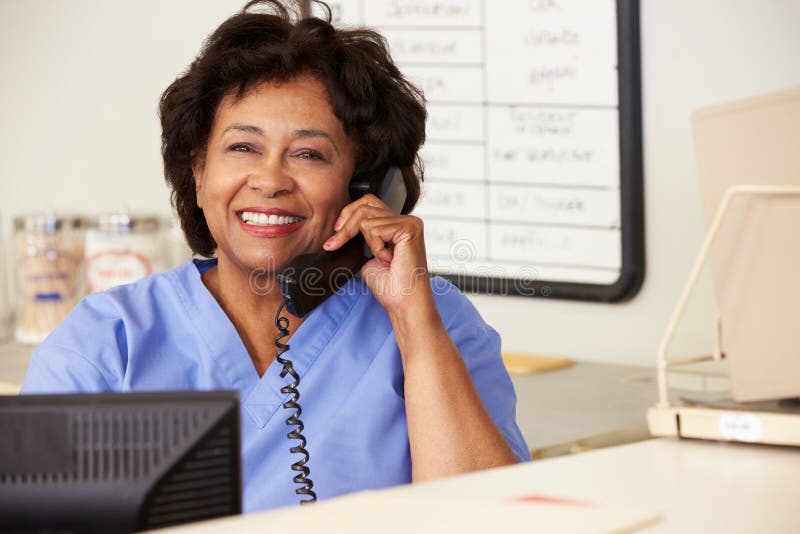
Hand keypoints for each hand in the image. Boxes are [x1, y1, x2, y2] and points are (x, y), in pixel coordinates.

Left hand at [322, 194, 432, 314]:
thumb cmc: (392, 288)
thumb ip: (359, 243)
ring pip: (366, 218)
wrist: (404, 303)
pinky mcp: (409, 228)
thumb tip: (337, 234)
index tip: (336, 234)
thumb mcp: (367, 260)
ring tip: (382, 259)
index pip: (368, 203)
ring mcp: (410, 223)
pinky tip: (389, 259)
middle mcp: (407, 220)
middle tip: (335, 243)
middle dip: (346, 226)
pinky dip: (376, 246)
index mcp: (398, 225)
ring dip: (367, 243)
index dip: (348, 214)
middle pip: (365, 205)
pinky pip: (375, 229)